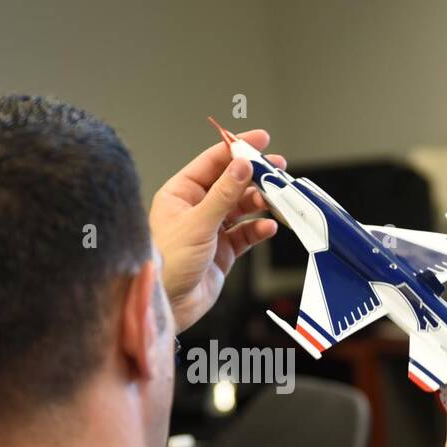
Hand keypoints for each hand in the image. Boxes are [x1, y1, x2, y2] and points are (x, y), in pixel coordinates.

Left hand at [149, 129, 285, 331]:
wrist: (168, 306)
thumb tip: (243, 164)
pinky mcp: (223, 252)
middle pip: (231, 183)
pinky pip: (246, 234)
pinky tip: (268, 228)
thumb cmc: (169, 263)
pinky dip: (259, 229)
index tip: (261, 140)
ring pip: (242, 207)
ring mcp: (211, 230)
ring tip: (277, 201)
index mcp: (180, 194)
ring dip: (260, 203)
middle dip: (255, 176)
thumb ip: (224, 194)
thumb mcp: (198, 223)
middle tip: (278, 170)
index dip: (237, 148)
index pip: (212, 162)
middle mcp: (195, 208)